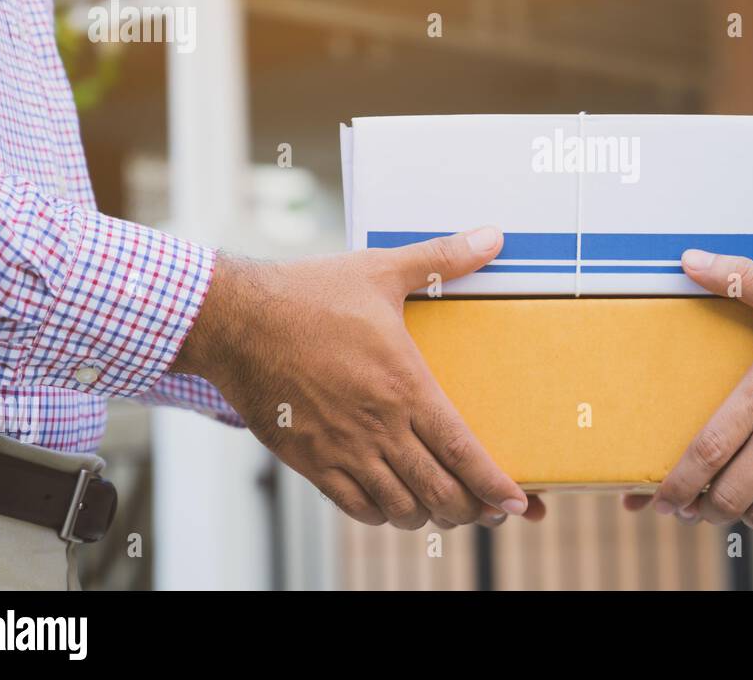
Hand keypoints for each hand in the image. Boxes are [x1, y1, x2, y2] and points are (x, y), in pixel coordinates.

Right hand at [173, 227, 543, 528]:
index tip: (518, 501)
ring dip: (427, 516)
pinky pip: (354, 507)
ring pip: (398, 507)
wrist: (233, 320)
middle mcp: (378, 425)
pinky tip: (391, 504)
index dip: (493, 482)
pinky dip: (381, 515)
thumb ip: (442, 258)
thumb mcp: (382, 270)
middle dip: (471, 510)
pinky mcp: (309, 460)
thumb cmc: (308, 294)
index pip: (461, 448)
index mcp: (404, 384)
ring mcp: (342, 448)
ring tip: (444, 509)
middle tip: (488, 510)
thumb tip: (493, 236)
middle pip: (438, 491)